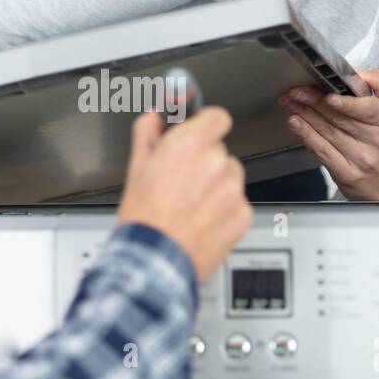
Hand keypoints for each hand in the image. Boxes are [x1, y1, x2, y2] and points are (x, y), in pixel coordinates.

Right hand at [117, 107, 253, 279]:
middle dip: (205, 163)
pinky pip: (238, 203)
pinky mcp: (242, 214)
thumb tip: (154, 118)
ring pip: (230, 177)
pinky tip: (203, 221)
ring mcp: (232, 189)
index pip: (217, 117)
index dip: (206, 126)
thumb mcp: (136, 168)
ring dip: (217, 186)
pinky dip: (225, 211)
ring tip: (192, 206)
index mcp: (188, 145)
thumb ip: (148, 134)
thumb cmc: (144, 219)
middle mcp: (215, 162)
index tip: (200, 135)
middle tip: (183, 183)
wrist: (155, 261)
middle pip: (220, 151)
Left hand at [278, 69, 378, 199]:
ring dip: (304, 113)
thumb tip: (356, 73)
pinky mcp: (346, 172)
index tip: (328, 96)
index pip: (368, 109)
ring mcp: (361, 158)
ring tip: (289, 101)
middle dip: (313, 101)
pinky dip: (306, 135)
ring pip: (328, 131)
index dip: (346, 103)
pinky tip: (295, 123)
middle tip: (295, 91)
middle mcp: (378, 140)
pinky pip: (322, 150)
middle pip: (340, 118)